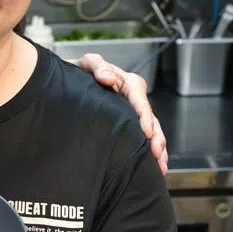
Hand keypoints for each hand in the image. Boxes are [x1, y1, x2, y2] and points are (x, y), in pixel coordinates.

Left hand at [75, 53, 167, 174]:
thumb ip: (97, 65)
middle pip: (150, 119)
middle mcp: (135, 99)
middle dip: (156, 137)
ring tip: (161, 166)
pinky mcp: (129, 125)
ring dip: (158, 148)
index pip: (140, 99)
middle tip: (156, 154)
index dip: (145, 116)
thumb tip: (107, 78)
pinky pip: (143, 140)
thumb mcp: (88, 63)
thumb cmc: (81, 71)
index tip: (147, 132)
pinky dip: (150, 153)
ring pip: (152, 131)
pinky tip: (156, 167)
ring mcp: (133, 114)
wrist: (71, 81)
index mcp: (128, 83)